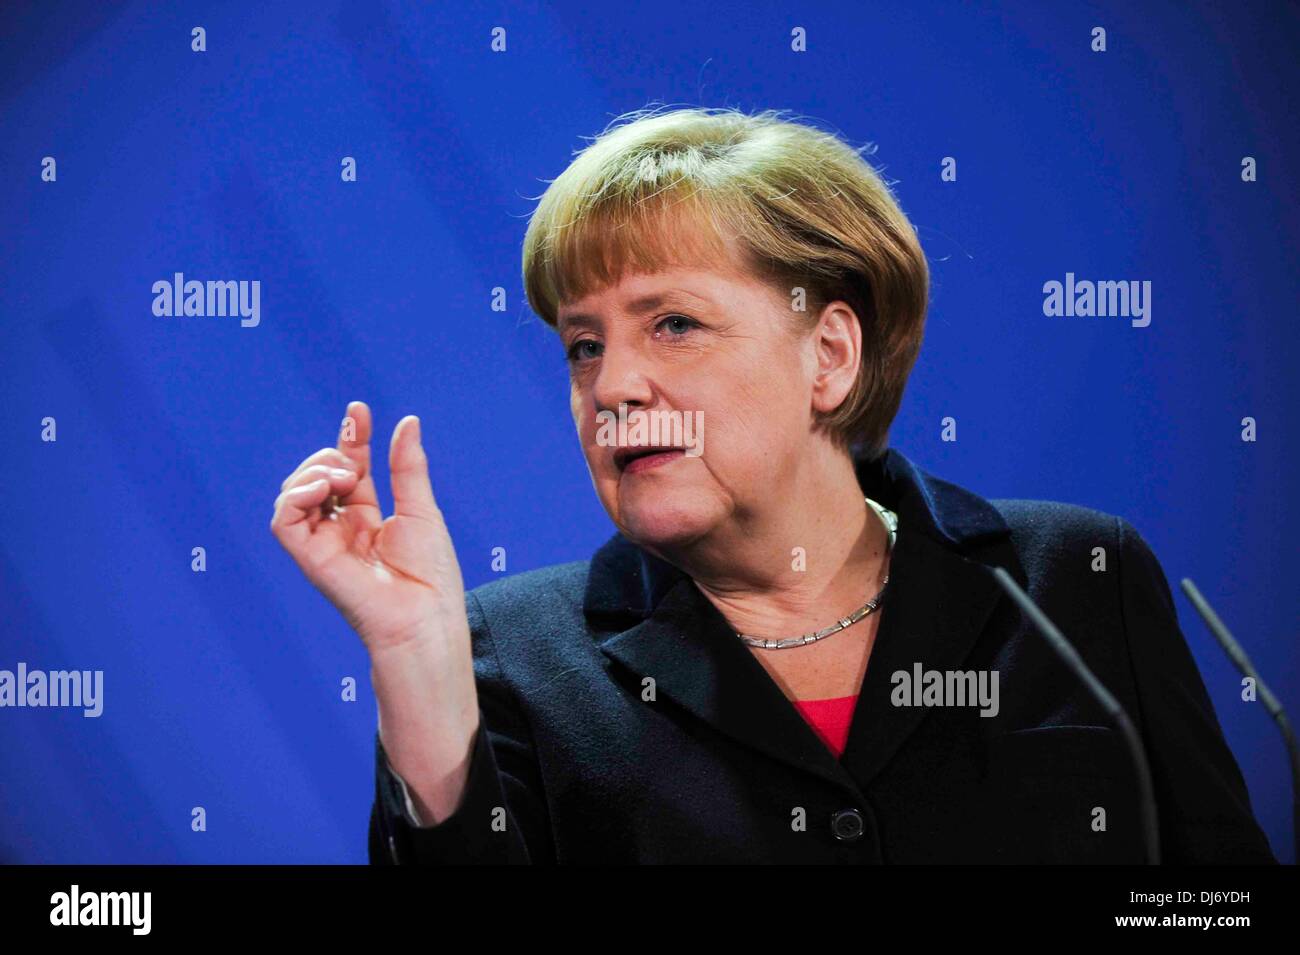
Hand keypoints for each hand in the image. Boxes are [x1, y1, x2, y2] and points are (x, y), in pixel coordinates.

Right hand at [270, 401, 467, 653]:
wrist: (425, 617)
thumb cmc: (430, 575)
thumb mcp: (420, 508)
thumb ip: (407, 466)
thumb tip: (407, 421)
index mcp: (367, 517)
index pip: (349, 466)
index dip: (350, 436)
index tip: (358, 410)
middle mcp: (341, 528)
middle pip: (318, 474)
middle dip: (331, 455)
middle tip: (357, 468)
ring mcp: (323, 543)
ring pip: (293, 492)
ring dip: (314, 472)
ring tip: (346, 479)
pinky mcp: (310, 558)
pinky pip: (283, 521)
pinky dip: (296, 496)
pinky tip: (325, 490)